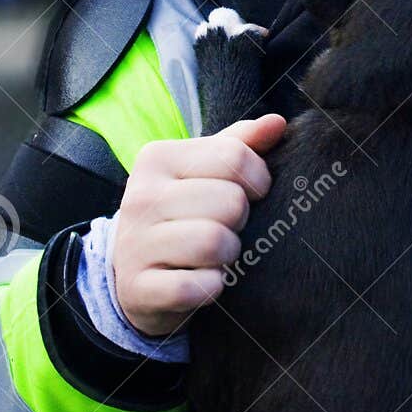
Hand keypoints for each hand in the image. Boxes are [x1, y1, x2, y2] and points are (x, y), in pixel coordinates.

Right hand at [112, 114, 286, 338]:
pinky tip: (203, 281)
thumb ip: (239, 144)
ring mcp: (135, 244)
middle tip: (226, 227)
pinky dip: (213, 287)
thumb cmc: (182, 213)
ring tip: (217, 254)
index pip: (234, 156)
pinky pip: (199, 287)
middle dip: (240, 220)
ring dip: (229, 255)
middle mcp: (141, 196)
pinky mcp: (138, 289)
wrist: (134, 275)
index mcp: (158, 158)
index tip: (252, 194)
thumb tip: (277, 123)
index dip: (258, 179)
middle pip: (231, 202)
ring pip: (215, 242)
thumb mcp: (205, 172)